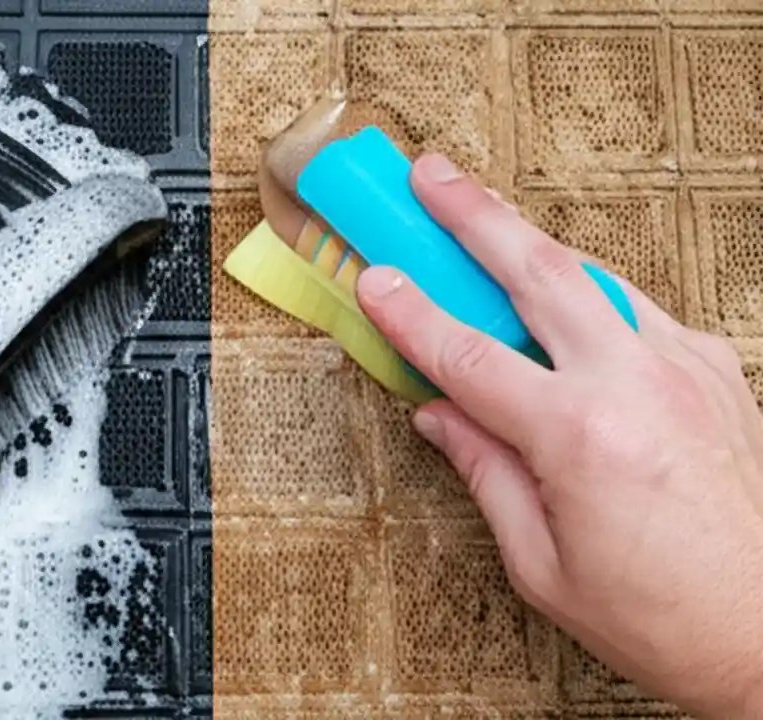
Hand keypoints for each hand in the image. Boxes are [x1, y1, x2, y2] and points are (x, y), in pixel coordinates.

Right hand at [357, 154, 762, 718]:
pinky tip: (563, 302)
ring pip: (594, 276)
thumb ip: (484, 472)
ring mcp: (683, 368)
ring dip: (533, 244)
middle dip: (475, 215)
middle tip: (432, 175)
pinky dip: (591, 295)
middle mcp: (636, 384)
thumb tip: (439, 415)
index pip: (468, 356)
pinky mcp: (715, 372)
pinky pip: (637, 309)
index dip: (411, 313)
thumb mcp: (541, 562)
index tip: (374, 277)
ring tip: (488, 220)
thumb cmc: (662, 617)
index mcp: (580, 437)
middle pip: (538, 272)